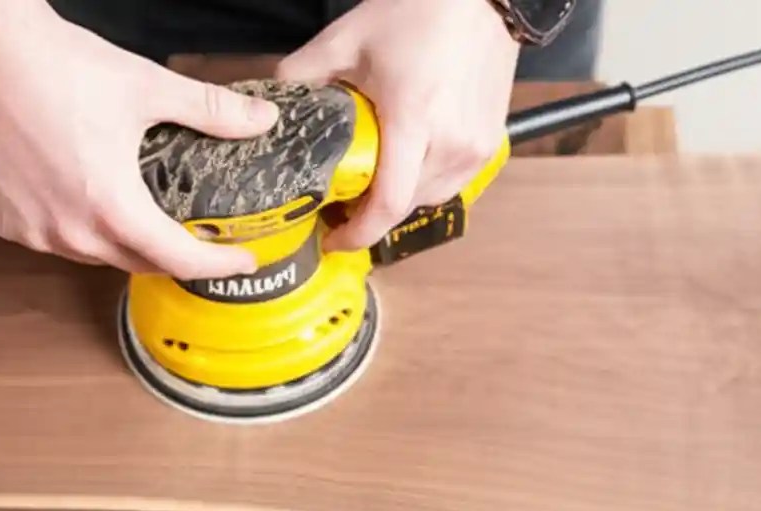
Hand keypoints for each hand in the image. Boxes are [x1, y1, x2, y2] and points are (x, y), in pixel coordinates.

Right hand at [0, 0, 277, 278]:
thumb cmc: (57, 66)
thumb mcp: (148, 87)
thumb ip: (211, 109)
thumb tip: (262, 117)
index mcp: (111, 208)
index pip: (178, 260)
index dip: (218, 265)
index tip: (242, 261)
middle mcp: (68, 231)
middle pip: (137, 262)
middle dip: (173, 256)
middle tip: (201, 240)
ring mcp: (30, 230)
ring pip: (93, 255)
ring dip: (123, 245)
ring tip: (147, 221)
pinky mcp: (2, 219)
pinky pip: (53, 240)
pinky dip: (79, 231)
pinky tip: (90, 206)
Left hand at [275, 0, 517, 250]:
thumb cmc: (419, 12)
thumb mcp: (346, 40)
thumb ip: (301, 76)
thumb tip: (270, 111)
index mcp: (413, 119)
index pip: (387, 203)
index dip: (356, 233)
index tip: (331, 239)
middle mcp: (450, 142)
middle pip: (403, 207)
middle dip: (370, 214)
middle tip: (340, 203)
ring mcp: (475, 147)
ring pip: (429, 199)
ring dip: (398, 198)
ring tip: (372, 182)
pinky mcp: (490, 144)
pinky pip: (451, 183)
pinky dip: (424, 183)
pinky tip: (405, 164)